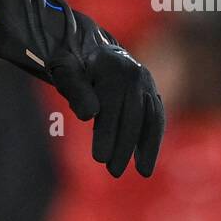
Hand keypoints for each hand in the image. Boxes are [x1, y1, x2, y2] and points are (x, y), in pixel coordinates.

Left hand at [49, 36, 164, 177]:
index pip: (110, 105)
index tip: (99, 158)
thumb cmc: (72, 63)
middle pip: (132, 115)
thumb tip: (89, 115)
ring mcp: (147, 82)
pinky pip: (157, 118)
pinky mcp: (152, 92)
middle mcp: (134, 73)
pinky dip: (154, 140)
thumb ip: (75, 90)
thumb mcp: (63, 71)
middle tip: (113, 172)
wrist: (90, 48)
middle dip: (124, 146)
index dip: (106, 133)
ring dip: (148, 147)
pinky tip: (146, 161)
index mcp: (111, 66)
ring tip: (142, 172)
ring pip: (151, 117)